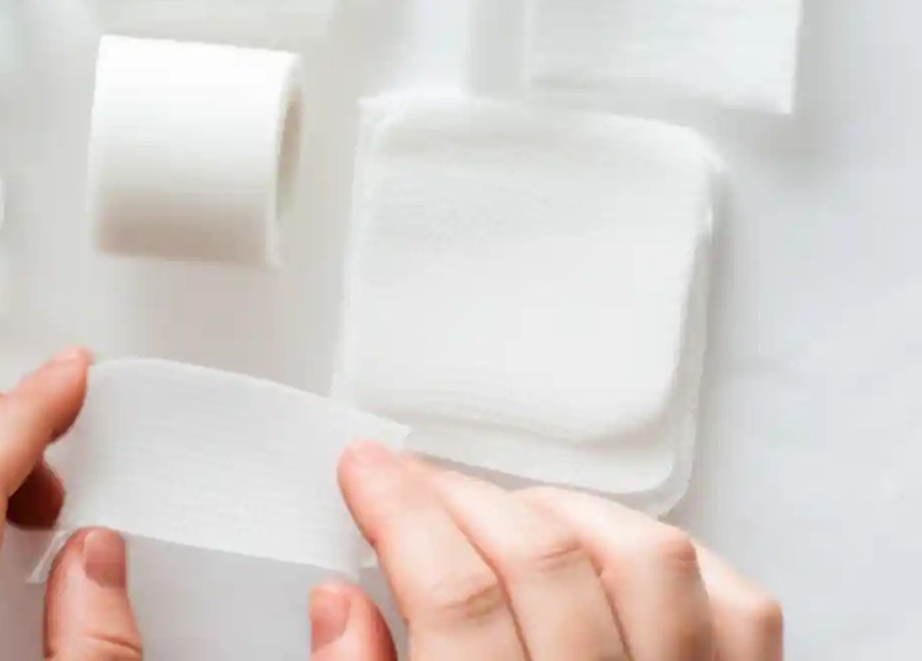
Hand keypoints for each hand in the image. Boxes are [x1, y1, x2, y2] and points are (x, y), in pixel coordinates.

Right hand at [311, 442, 782, 660]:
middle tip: (414, 484)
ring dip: (565, 513)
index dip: (400, 512)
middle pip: (541, 563)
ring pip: (644, 561)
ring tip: (512, 513)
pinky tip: (618, 552)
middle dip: (460, 498)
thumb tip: (339, 607)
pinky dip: (677, 555)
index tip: (366, 469)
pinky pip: (737, 602)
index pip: (455, 599)